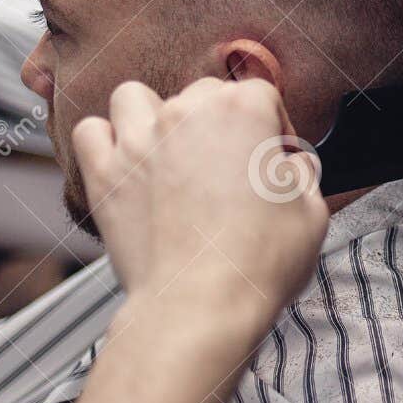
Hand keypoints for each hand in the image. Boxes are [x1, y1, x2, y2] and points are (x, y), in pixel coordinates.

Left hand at [71, 78, 328, 331]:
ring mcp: (139, 141)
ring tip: (166, 151)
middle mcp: (186, 113)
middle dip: (216, 122)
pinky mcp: (105, 174)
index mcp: (242, 110)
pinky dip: (103, 142)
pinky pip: (90, 132)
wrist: (201, 308)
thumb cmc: (259, 262)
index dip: (272, 128)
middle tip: (225, 167)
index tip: (272, 160)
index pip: (261, 94)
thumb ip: (303, 171)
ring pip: (135, 98)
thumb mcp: (312, 211)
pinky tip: (124, 164)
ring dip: (150, 116)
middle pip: (201, 93)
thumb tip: (291, 163)